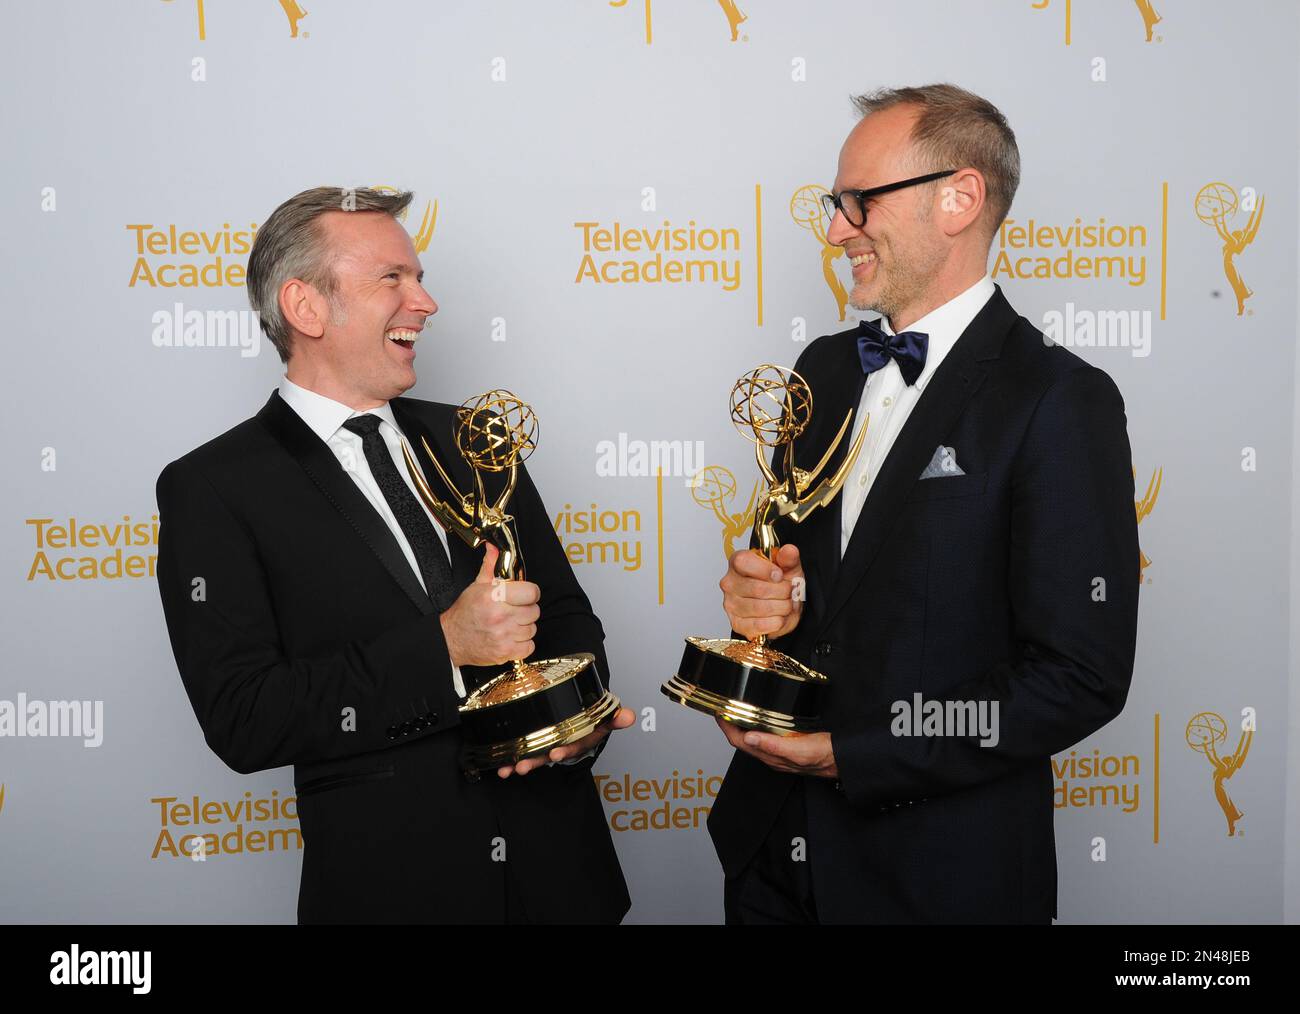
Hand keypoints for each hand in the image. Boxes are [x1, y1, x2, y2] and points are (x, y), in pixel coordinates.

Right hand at [439, 544, 539, 667]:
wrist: (450, 639)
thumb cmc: (465, 613)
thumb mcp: (477, 585)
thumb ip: (490, 565)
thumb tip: (494, 547)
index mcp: (494, 596)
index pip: (532, 592)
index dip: (530, 593)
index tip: (524, 596)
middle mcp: (500, 615)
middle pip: (534, 611)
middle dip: (526, 610)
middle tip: (514, 611)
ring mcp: (503, 635)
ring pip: (532, 629)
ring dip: (523, 628)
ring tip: (509, 625)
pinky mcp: (505, 652)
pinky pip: (529, 646)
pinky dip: (523, 644)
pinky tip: (511, 638)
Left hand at [498, 707, 635, 777]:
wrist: (583, 716)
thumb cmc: (593, 718)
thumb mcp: (605, 717)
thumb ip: (616, 717)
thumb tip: (629, 717)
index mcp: (580, 740)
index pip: (574, 747)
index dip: (565, 750)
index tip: (556, 753)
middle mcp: (563, 745)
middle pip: (549, 755)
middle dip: (536, 761)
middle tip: (523, 766)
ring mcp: (549, 745)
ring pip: (535, 756)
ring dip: (522, 763)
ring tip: (509, 768)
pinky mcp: (536, 742)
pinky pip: (524, 751)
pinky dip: (511, 759)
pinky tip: (502, 766)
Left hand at [716, 717, 837, 778]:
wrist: (840, 760)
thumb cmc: (822, 756)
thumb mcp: (797, 749)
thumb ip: (773, 745)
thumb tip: (749, 738)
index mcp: (770, 756)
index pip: (739, 741)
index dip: (726, 727)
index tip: (718, 713)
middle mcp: (771, 755)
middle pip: (742, 740)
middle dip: (730, 725)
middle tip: (723, 709)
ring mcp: (778, 752)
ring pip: (752, 739)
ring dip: (741, 725)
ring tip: (735, 711)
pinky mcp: (786, 746)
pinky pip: (764, 736)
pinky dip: (756, 726)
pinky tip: (759, 719)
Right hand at [720, 545, 803, 639]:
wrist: (783, 606)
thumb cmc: (781, 583)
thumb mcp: (789, 567)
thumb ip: (789, 558)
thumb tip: (789, 551)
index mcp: (738, 562)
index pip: (743, 562)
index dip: (766, 570)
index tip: (779, 575)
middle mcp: (730, 583)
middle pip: (757, 588)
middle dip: (782, 592)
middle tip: (789, 591)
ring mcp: (731, 604)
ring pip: (761, 608)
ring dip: (782, 607)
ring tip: (786, 603)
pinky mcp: (737, 624)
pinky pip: (760, 625)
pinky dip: (777, 622)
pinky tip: (778, 616)